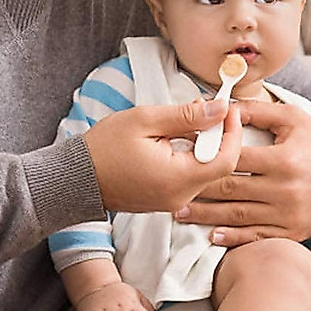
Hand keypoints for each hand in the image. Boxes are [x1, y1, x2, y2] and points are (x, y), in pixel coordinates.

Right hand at [84, 99, 242, 214]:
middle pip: (219, 166)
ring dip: (205, 144)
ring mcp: (173, 202)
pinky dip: (191, 156)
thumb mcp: (146, 120)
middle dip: (219, 135)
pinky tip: (179, 137)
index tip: (229, 108)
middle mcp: (180, 196)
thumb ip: (187, 116)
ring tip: (189, 119)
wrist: (76, 179)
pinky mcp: (166, 200)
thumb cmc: (104, 148)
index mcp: (178, 179)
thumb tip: (220, 109)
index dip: (233, 132)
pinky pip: (190, 177)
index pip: (226, 159)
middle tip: (208, 108)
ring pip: (205, 171)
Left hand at [174, 100, 310, 246]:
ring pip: (238, 216)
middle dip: (198, 189)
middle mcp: (283, 189)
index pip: (234, 158)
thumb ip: (259, 111)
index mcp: (282, 159)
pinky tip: (212, 236)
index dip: (207, 156)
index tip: (185, 156)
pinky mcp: (292, 232)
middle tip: (173, 189)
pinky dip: (233, 238)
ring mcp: (287, 214)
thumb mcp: (294, 120)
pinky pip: (257, 237)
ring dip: (206, 216)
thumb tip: (224, 107)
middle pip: (230, 189)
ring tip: (181, 213)